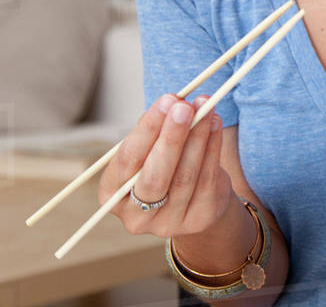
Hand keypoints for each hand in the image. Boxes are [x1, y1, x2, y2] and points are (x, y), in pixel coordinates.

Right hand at [99, 93, 236, 237]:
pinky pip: (207, 180)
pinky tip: (214, 125)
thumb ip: (156, 130)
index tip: (166, 101)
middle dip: (171, 137)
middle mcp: (135, 216)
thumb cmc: (164, 166)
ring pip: (184, 176)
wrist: (195, 198)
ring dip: (197, 137)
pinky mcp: (197, 220)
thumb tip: (174, 103)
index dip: (147, 129)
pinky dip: (212, 148)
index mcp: (112, 195)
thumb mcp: (150, 150)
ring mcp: (167, 223)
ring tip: (205, 109)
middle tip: (184, 107)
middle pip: (154, 176)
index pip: (127, 160)